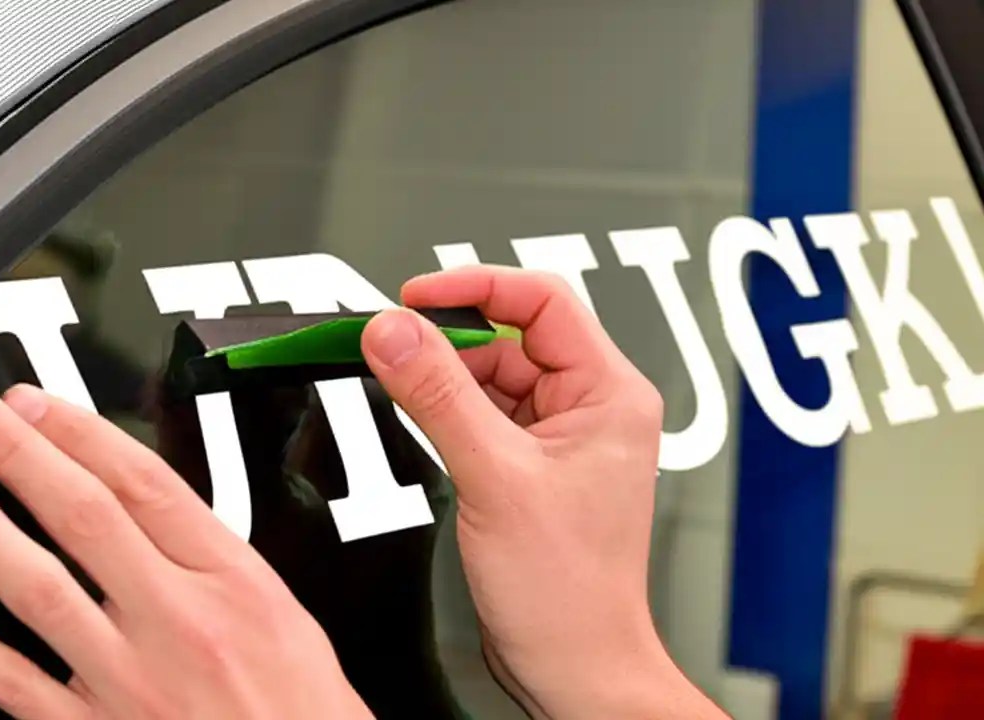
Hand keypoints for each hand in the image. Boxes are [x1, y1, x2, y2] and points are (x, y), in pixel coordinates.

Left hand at [0, 379, 371, 719]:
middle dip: (15, 452)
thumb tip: (134, 496)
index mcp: (235, 583)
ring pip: (37, 588)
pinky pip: (9, 681)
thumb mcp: (282, 611)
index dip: (78, 434)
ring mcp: (131, 683)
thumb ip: (209, 555)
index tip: (31, 401)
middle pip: (84, 518)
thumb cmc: (301, 709)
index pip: (145, 485)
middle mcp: (180, 624)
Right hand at [361, 266, 725, 719]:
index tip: (414, 297)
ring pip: (490, 376)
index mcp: (609, 394)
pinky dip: (447, 413)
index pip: (542, 301)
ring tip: (404, 394)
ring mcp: (560, 436)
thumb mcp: (494, 476)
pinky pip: (482, 413)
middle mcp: (590, 407)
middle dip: (447, 342)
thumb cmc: (568, 591)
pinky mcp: (530, 464)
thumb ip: (438, 395)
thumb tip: (395, 332)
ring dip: (444, 380)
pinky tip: (424, 426)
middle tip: (391, 347)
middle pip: (508, 337)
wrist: (572, 664)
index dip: (475, 287)